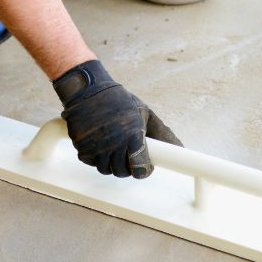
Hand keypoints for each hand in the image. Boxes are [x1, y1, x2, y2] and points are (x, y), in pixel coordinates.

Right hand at [53, 59, 182, 177]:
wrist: (88, 90)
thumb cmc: (118, 101)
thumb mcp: (144, 113)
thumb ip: (160, 133)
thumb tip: (179, 148)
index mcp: (133, 135)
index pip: (140, 168)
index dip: (143, 170)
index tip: (143, 166)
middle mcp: (114, 144)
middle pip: (122, 172)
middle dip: (127, 167)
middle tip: (127, 154)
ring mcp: (96, 147)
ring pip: (105, 169)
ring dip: (110, 163)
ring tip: (113, 147)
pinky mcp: (81, 146)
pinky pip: (90, 162)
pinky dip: (94, 157)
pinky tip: (99, 144)